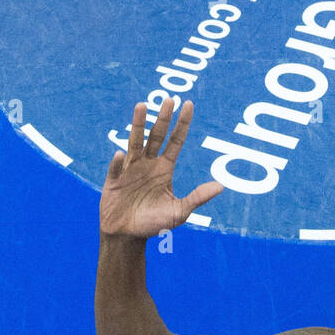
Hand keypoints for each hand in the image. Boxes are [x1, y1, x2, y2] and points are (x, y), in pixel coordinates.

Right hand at [100, 99, 222, 238]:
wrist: (127, 235)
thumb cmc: (154, 223)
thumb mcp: (180, 212)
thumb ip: (197, 198)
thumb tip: (220, 186)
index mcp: (165, 169)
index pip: (176, 141)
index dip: (182, 124)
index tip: (188, 104)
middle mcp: (148, 164)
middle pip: (156, 136)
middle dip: (163, 117)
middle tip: (169, 99)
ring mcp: (130, 169)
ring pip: (135, 142)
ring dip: (138, 124)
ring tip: (141, 105)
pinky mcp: (113, 181)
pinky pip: (116, 169)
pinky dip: (119, 162)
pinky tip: (122, 155)